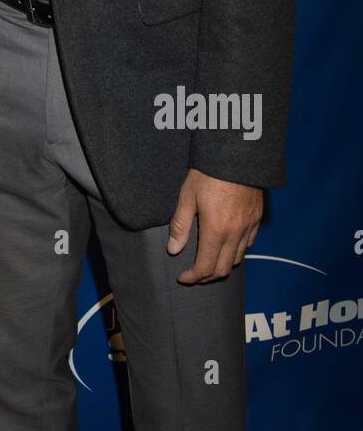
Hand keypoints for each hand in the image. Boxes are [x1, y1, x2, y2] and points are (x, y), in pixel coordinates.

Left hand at [167, 168, 261, 284]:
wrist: (237, 153)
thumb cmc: (208, 172)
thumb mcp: (187, 196)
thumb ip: (180, 225)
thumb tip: (173, 249)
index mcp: (216, 230)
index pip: (205, 267)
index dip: (192, 277)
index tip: (182, 276)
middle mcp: (235, 233)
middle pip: (222, 269)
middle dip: (206, 276)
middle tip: (193, 273)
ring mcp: (249, 226)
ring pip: (237, 259)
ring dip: (221, 265)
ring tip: (208, 261)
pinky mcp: (257, 218)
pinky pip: (248, 244)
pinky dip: (236, 251)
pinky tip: (226, 244)